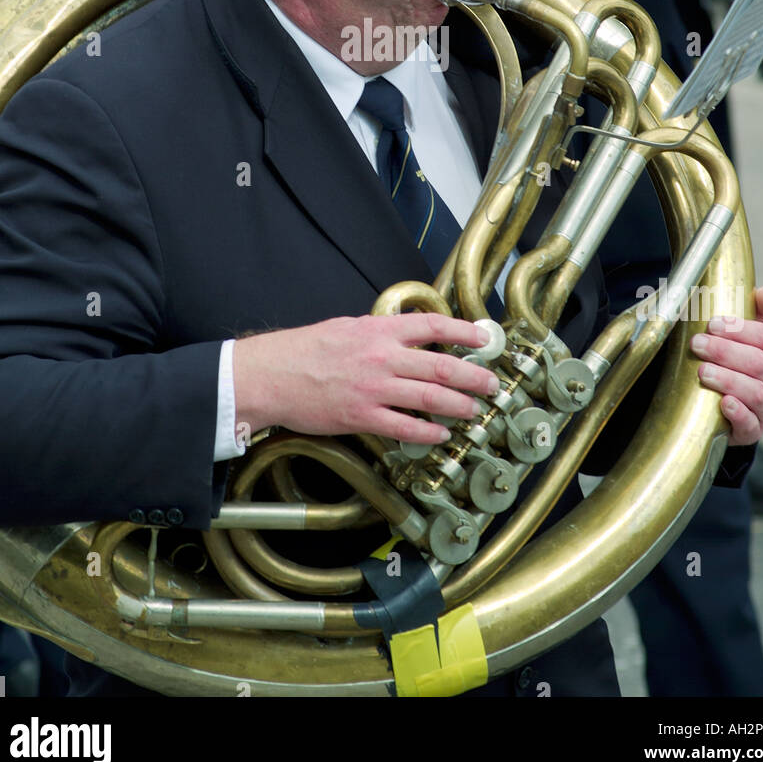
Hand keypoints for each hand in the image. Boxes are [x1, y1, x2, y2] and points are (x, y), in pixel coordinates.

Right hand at [234, 313, 498, 444]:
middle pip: (440, 365)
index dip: (464, 332)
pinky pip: (404, 427)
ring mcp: (373, 388)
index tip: (484, 339)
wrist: (271, 374)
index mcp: (379, 330)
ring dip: (458, 405)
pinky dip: (427, 432)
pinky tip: (441, 435)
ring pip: (429, 397)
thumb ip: (380, 332)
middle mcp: (381, 357)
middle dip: (473, 376)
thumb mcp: (347, 326)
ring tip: (474, 410)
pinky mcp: (361, 416)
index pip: (432, 326)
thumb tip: (408, 334)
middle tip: (492, 384)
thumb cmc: (304, 349)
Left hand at [689, 285, 762, 444]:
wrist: (718, 403)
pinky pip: (751, 424)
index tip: (712, 323)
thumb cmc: (731, 360)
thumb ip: (755, 310)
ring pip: (756, 393)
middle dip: (726, 352)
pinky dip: (738, 413)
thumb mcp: (740, 335)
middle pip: (758, 364)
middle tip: (698, 344)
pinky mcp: (753, 431)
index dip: (740, 330)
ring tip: (702, 371)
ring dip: (728, 379)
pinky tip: (723, 403)